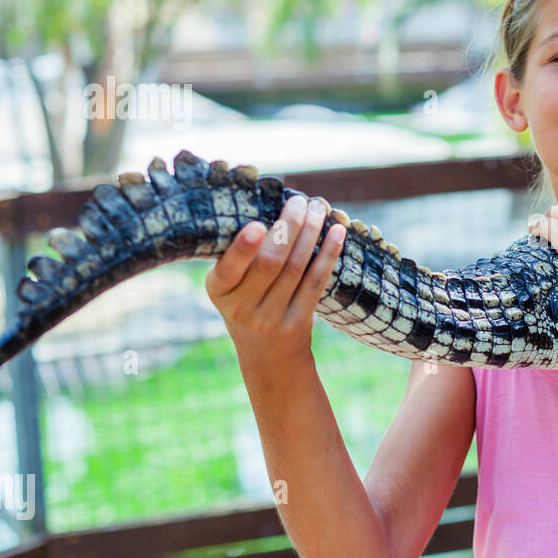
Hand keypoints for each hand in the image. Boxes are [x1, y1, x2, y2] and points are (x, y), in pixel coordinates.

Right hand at [205, 195, 346, 362]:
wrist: (267, 356)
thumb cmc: (247, 304)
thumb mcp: (232, 286)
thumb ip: (242, 256)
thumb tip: (275, 205)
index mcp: (219, 291)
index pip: (231, 268)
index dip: (244, 248)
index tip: (258, 224)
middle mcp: (242, 308)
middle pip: (271, 263)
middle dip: (288, 227)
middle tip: (300, 201)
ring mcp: (272, 318)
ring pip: (296, 268)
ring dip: (311, 233)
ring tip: (319, 208)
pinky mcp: (298, 322)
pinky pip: (316, 282)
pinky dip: (328, 254)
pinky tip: (337, 232)